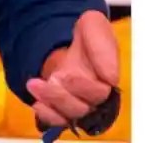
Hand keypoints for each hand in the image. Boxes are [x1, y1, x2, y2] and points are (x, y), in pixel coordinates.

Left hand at [28, 10, 119, 128]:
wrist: (62, 40)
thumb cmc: (83, 36)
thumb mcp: (92, 25)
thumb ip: (103, 44)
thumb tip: (110, 77)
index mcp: (105, 78)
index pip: (101, 93)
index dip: (86, 88)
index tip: (69, 75)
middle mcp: (93, 95)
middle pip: (83, 108)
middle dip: (63, 96)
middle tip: (52, 78)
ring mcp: (77, 102)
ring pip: (69, 115)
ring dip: (51, 101)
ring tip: (34, 83)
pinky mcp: (61, 108)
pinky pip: (56, 121)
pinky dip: (47, 115)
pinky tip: (37, 102)